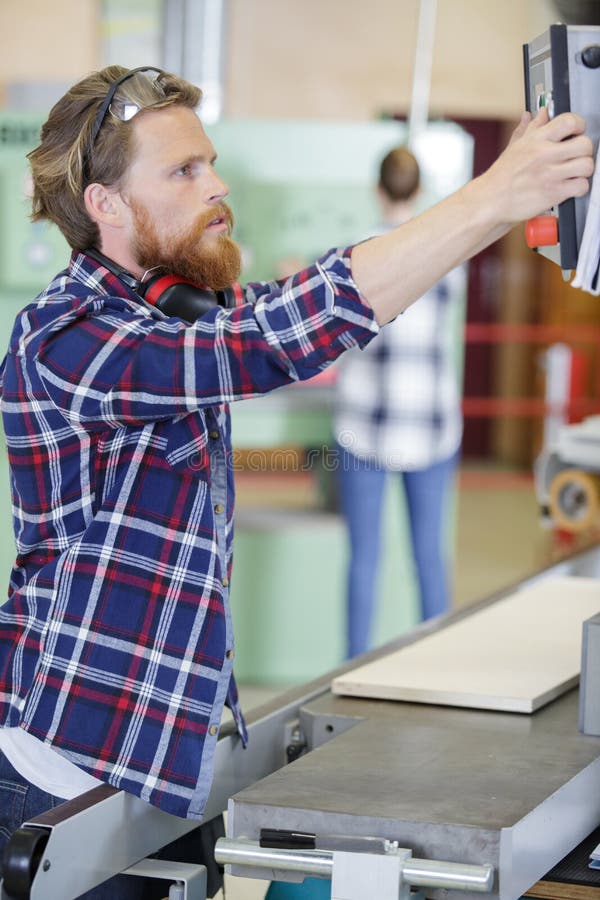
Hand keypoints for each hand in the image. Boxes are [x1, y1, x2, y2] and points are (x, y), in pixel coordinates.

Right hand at [481, 106, 593, 225]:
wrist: (490, 201)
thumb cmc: (501, 178)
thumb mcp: (515, 147)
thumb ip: (530, 129)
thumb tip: (539, 113)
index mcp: (536, 140)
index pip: (569, 121)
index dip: (579, 126)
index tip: (576, 133)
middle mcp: (544, 154)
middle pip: (584, 144)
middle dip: (584, 152)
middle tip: (577, 157)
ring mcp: (550, 174)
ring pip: (586, 165)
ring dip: (583, 171)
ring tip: (574, 173)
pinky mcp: (553, 193)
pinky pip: (581, 186)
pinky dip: (579, 188)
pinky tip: (570, 187)